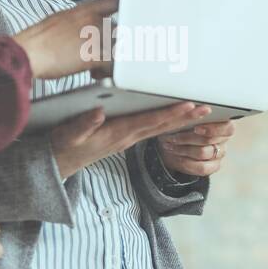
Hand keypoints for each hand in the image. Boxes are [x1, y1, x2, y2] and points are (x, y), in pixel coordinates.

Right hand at [12, 0, 118, 79]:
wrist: (27, 52)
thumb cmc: (37, 40)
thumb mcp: (59, 20)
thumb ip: (77, 22)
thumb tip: (82, 30)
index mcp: (85, 10)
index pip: (115, 1)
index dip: (127, 6)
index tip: (132, 12)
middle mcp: (93, 20)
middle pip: (119, 31)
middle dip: (112, 45)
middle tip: (101, 56)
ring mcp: (95, 37)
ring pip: (118, 49)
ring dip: (110, 60)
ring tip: (96, 68)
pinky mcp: (94, 56)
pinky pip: (113, 65)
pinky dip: (107, 72)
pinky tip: (95, 74)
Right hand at [51, 101, 210, 180]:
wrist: (59, 163)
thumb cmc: (63, 145)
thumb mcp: (67, 134)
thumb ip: (82, 124)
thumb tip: (98, 112)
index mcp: (117, 134)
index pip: (149, 122)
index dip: (169, 113)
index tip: (188, 105)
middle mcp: (127, 138)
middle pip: (162, 127)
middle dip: (184, 117)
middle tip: (207, 108)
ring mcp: (128, 140)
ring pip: (160, 129)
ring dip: (181, 120)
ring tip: (201, 111)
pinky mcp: (125, 138)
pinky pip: (152, 130)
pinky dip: (167, 123)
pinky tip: (178, 117)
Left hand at [157, 119, 236, 176]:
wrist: (176, 143)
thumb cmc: (182, 125)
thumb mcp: (185, 117)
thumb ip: (192, 114)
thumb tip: (190, 109)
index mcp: (223, 124)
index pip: (227, 128)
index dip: (212, 129)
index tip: (196, 128)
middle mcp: (224, 139)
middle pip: (210, 140)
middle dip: (188, 137)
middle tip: (172, 136)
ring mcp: (219, 154)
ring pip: (203, 153)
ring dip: (183, 148)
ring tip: (170, 144)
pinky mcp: (213, 166)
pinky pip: (202, 168)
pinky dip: (186, 162)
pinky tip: (176, 156)